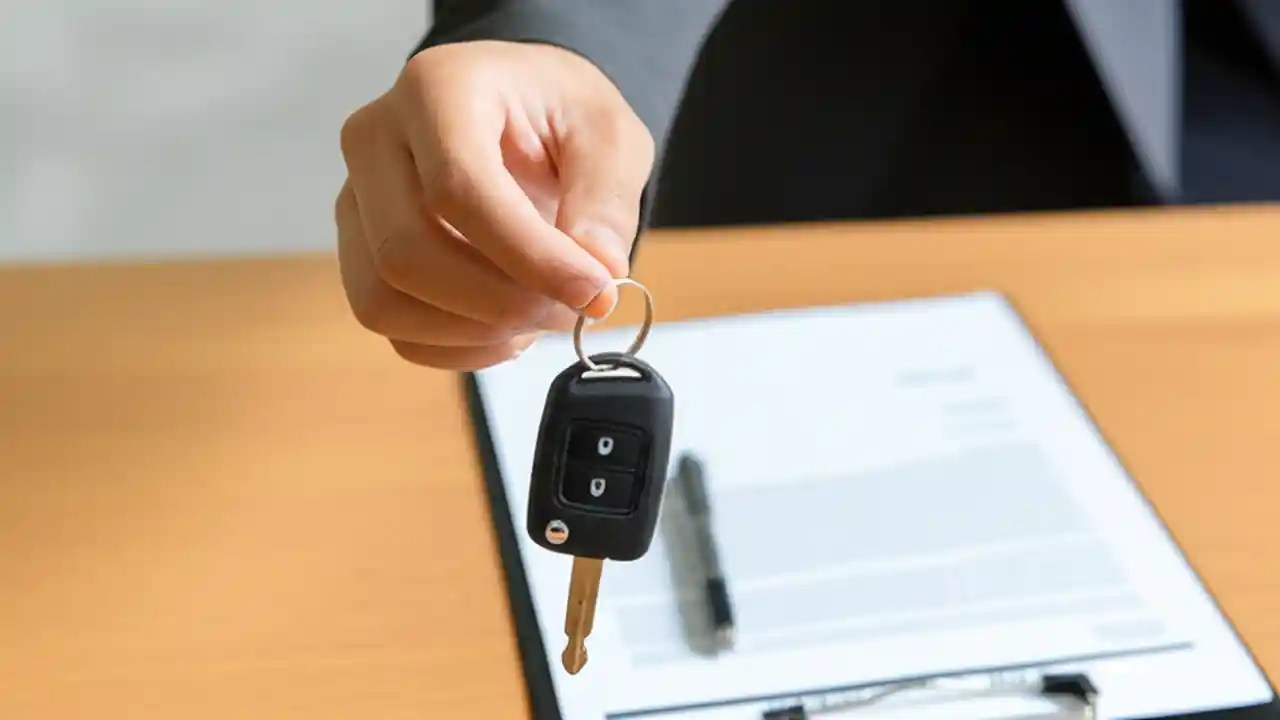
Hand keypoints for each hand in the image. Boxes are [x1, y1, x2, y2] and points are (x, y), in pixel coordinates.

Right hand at [335, 41, 653, 369]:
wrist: (522, 110)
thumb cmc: (559, 113)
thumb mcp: (609, 136)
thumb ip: (606, 204)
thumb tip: (598, 276)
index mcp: (437, 90)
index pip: (459, 190)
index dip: (530, 257)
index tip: (594, 291)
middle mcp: (375, 141)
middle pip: (405, 254)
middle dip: (501, 303)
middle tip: (572, 308)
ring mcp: (356, 201)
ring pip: (384, 302)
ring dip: (475, 331)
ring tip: (540, 313)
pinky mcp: (361, 254)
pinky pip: (395, 330)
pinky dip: (460, 348)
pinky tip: (508, 325)